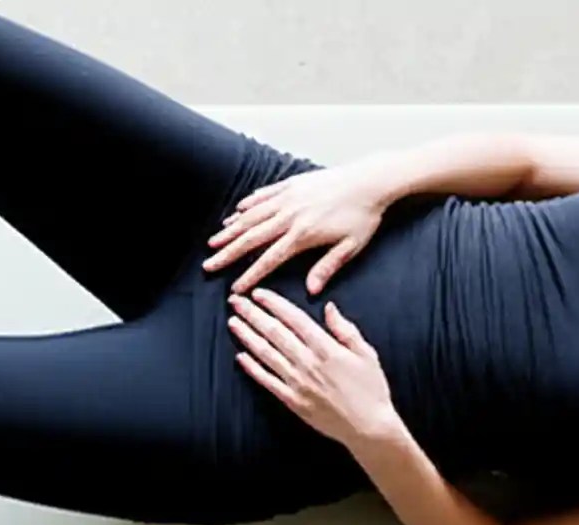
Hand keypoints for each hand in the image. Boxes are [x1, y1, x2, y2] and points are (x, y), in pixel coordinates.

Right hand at [202, 163, 390, 294]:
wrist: (370, 181)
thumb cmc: (364, 215)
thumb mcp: (350, 247)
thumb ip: (327, 267)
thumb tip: (311, 291)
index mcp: (303, 235)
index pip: (269, 260)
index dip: (250, 275)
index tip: (235, 288)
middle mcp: (289, 215)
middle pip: (251, 238)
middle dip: (228, 253)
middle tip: (208, 265)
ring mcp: (288, 198)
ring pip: (251, 216)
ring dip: (231, 230)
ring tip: (213, 241)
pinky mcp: (291, 184)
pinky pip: (263, 195)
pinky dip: (247, 205)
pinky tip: (236, 213)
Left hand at [226, 288, 401, 447]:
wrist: (368, 428)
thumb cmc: (371, 390)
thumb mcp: (366, 353)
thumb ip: (345, 329)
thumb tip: (329, 307)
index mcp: (325, 348)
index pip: (293, 318)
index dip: (273, 303)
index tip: (258, 293)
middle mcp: (307, 362)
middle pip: (274, 332)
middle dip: (252, 314)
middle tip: (235, 300)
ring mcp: (297, 382)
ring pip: (266, 354)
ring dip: (247, 336)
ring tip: (233, 322)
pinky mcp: (292, 401)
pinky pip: (267, 381)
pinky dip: (252, 368)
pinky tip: (240, 356)